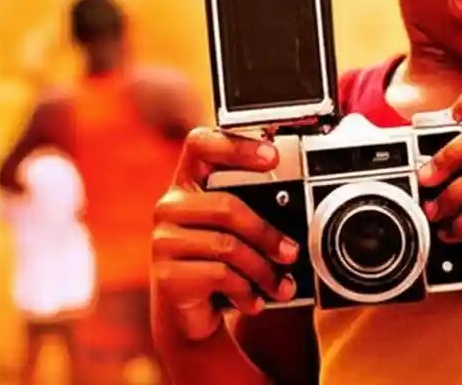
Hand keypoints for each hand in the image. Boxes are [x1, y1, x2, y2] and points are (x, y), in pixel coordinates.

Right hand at [152, 128, 301, 341]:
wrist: (190, 315)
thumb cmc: (218, 264)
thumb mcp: (237, 232)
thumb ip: (256, 214)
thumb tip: (297, 220)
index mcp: (188, 184)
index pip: (201, 145)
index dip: (236, 146)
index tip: (273, 157)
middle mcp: (169, 207)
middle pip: (226, 206)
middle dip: (267, 233)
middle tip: (291, 253)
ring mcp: (163, 241)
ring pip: (227, 245)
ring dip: (262, 270)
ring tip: (280, 286)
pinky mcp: (166, 276)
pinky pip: (219, 275)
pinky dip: (246, 290)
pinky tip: (253, 300)